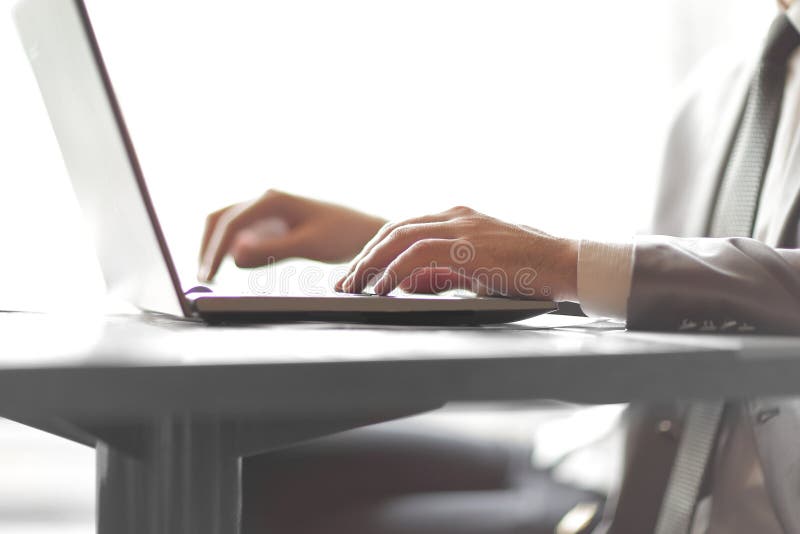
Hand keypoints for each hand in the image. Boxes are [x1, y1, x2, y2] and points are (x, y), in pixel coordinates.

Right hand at [199, 189, 385, 281]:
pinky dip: (231, 249)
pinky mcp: (273, 223)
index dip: (213, 252)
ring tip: (211, 276)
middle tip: (203, 279)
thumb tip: (234, 255)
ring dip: (216, 247)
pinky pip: (243, 233)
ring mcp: (268, 210)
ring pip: (229, 225)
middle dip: (207, 248)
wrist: (365, 231)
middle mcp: (266, 199)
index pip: (230, 225)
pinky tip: (232, 267)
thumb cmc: (342, 235)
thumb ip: (271, 250)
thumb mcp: (307, 245)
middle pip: (221, 220)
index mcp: (272, 199)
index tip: (207, 278)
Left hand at [335, 206, 577, 300]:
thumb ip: (442, 274)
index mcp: (458, 218)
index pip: (405, 228)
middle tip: (346, 280)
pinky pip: (418, 255)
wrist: (565, 263)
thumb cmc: (527, 270)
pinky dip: (394, 271)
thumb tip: (406, 284)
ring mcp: (462, 228)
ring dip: (372, 263)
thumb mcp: (477, 270)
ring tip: (355, 286)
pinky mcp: (467, 246)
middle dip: (366, 256)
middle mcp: (455, 217)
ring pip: (400, 238)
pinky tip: (382, 288)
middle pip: (395, 230)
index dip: (377, 249)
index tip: (359, 270)